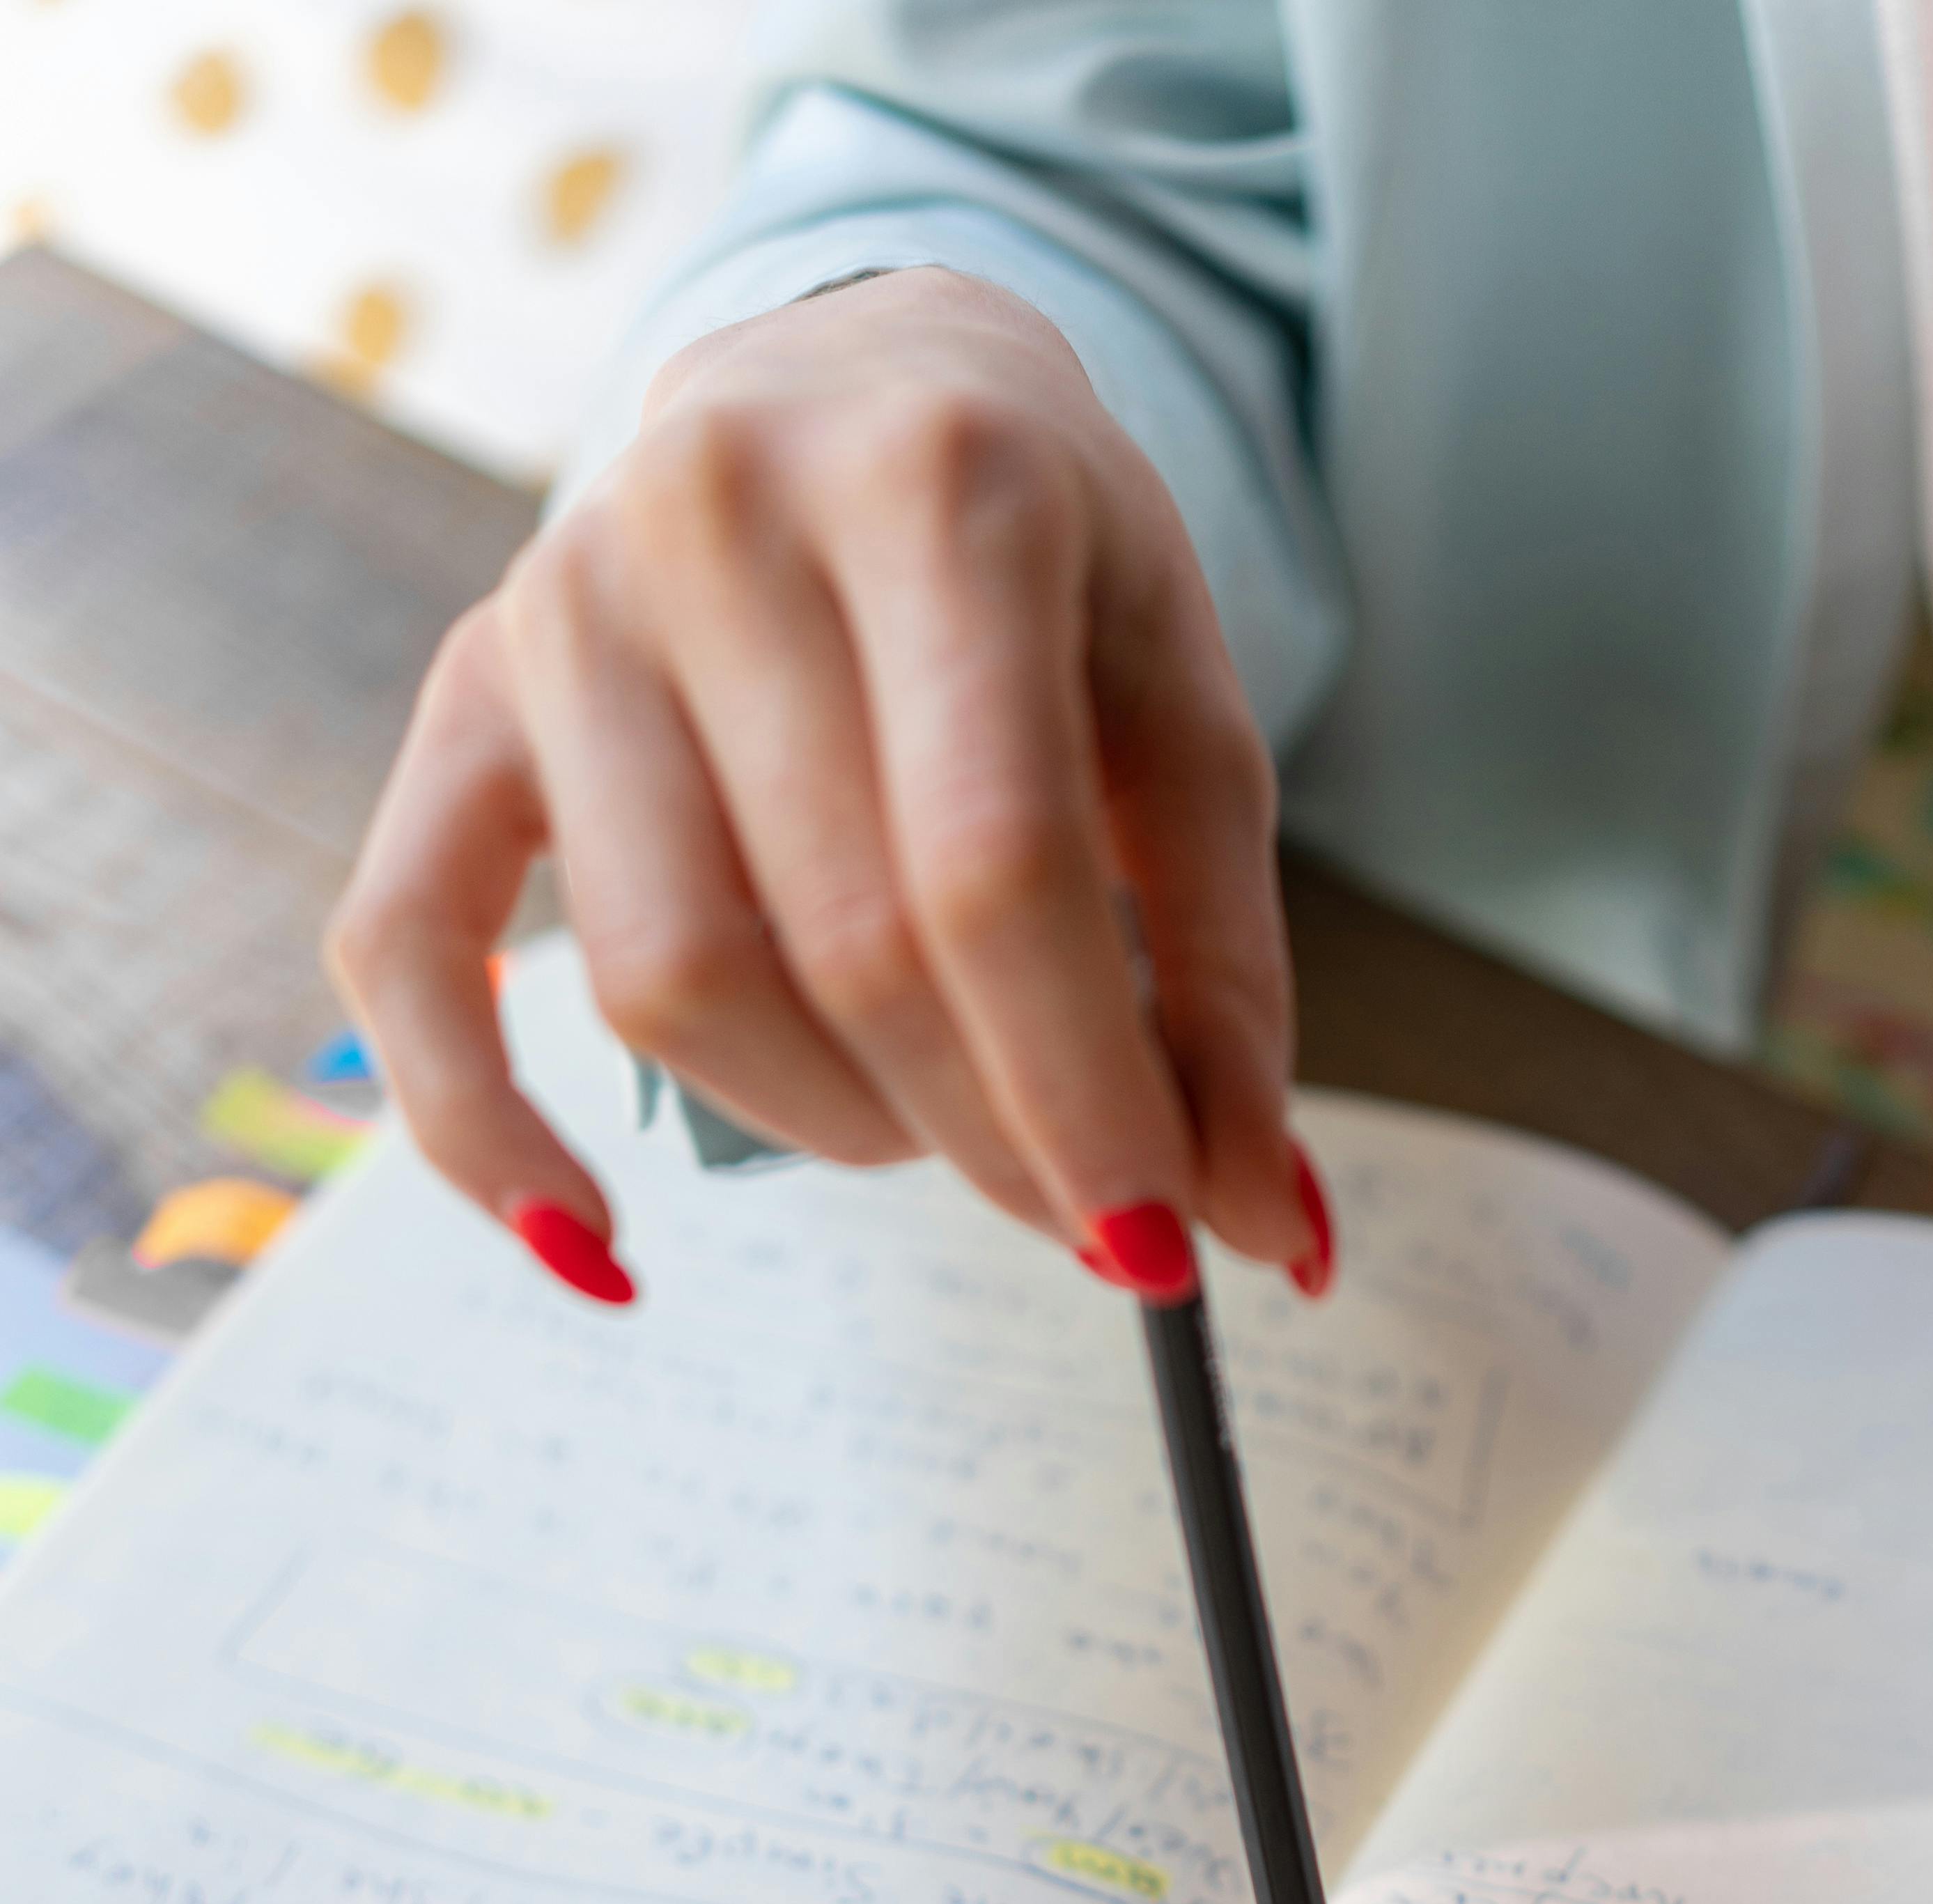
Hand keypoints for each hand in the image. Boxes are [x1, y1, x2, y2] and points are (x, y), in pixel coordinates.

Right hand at [330, 269, 1326, 1298]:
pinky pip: (411, 949)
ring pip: (668, 988)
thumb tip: (1272, 1234)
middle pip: (843, 948)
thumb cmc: (1049, 574)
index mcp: (936, 489)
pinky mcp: (463, 695)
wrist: (862, 377)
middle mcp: (719, 518)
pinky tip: (598, 1246)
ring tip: (927, 1112)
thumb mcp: (1184, 724)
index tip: (1156, 1246)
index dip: (1077, 1093)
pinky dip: (484, 1130)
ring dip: (823, 1125)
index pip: (991, 870)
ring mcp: (562, 603)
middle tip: (1077, 1203)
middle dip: (985, 1133)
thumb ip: (1226, 980)